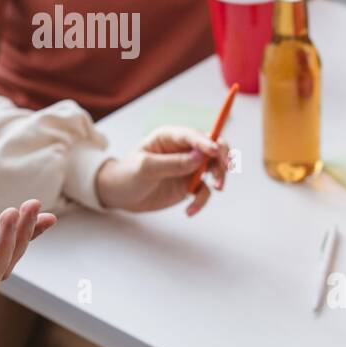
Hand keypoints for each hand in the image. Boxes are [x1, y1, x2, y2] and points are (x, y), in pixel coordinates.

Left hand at [94, 125, 229, 216]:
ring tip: (216, 188)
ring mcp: (187, 167)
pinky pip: (204, 190)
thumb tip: (200, 157)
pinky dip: (202, 200)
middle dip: (222, 156)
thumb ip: (172, 163)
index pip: (192, 135)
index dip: (207, 141)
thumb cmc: (127, 175)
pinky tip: (189, 211)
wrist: (120, 196)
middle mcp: (182, 149)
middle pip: (212, 147)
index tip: (215, 151)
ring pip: (214, 167)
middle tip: (226, 169)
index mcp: (169, 137)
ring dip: (219, 176)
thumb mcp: (145, 168)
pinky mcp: (188, 184)